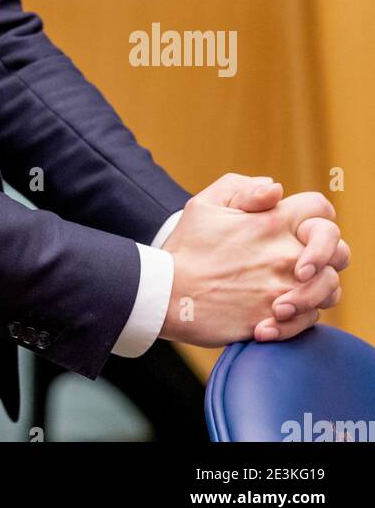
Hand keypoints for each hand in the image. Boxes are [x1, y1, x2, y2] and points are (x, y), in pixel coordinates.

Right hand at [158, 173, 347, 347]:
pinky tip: (273, 313)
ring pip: (330, 288)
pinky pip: (311, 320)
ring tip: (289, 289)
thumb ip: (242, 188)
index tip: (300, 227)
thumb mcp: (205, 204)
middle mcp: (285, 253)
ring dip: (316, 288)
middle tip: (304, 261)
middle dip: (327, 254)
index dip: (315, 215)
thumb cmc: (186, 248)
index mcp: (271, 221)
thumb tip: (275, 188)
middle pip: (338, 251)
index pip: (320, 208)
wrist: (168, 294)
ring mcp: (284, 288)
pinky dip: (299, 318)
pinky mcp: (278, 319)